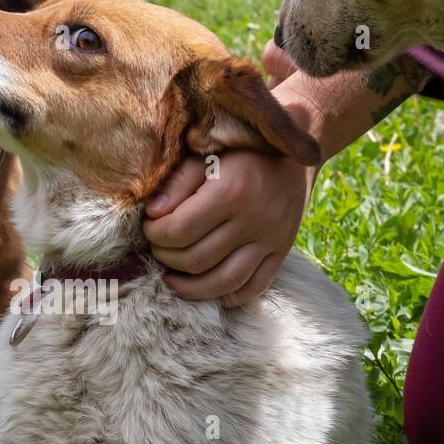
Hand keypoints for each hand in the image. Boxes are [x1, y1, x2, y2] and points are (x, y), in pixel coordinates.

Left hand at [144, 151, 315, 306]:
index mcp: (232, 191)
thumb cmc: (241, 147)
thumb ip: (178, 182)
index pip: (179, 230)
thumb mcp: (207, 152)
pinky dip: (229, 297)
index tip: (148, 227)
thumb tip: (153, 214)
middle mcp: (254, 220)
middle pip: (197, 259)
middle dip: (167, 258)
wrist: (295, 147)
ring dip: (192, 288)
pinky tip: (207, 290)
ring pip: (225, 281)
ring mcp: (271, 240)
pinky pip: (255, 287)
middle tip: (157, 248)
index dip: (155, 234)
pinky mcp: (282, 251)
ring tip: (172, 279)